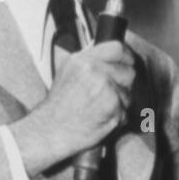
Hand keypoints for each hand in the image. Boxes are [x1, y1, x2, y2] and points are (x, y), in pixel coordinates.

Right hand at [9, 40, 135, 173]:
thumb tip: (108, 57)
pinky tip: (100, 119)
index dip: (127, 58)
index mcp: (83, 60)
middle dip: (123, 85)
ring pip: (128, 94)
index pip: (117, 48)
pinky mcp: (113, 107)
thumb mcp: (66, 73)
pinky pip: (126, 112)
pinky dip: (117, 118)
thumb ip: (88, 62)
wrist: (50, 130)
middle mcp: (95, 71)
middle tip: (108, 95)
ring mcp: (106, 88)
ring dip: (120, 103)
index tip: (127, 64)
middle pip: (128, 72)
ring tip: (99, 109)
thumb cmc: (57, 107)